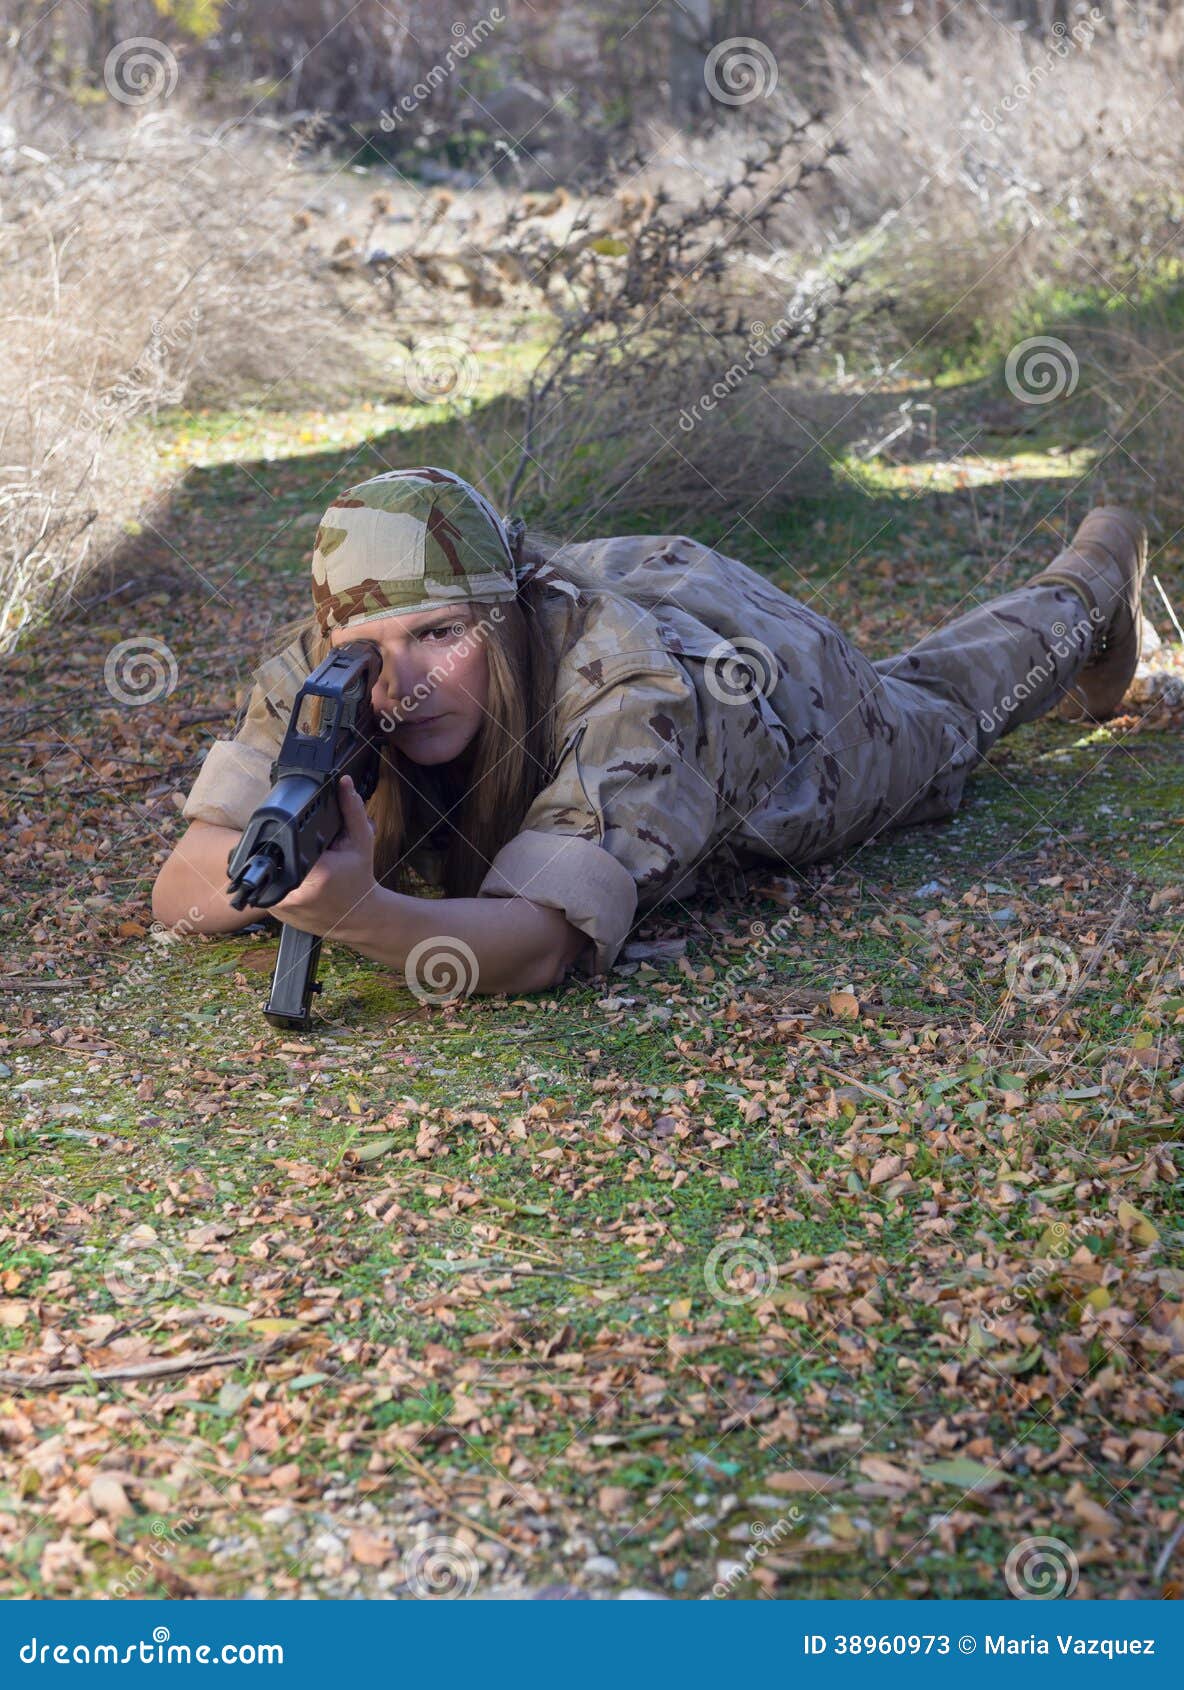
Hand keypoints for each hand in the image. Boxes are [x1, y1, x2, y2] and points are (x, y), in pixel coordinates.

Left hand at [269, 775, 381, 940]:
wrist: (359, 919)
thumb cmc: (359, 880)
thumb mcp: (360, 842)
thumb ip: (351, 810)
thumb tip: (343, 783)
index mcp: (315, 874)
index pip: (282, 847)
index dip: (280, 836)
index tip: (286, 831)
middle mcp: (295, 894)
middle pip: (269, 859)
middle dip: (277, 850)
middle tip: (290, 847)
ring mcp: (283, 908)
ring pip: (264, 875)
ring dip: (273, 866)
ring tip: (291, 864)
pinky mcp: (277, 915)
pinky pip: (266, 890)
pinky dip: (275, 881)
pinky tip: (291, 880)